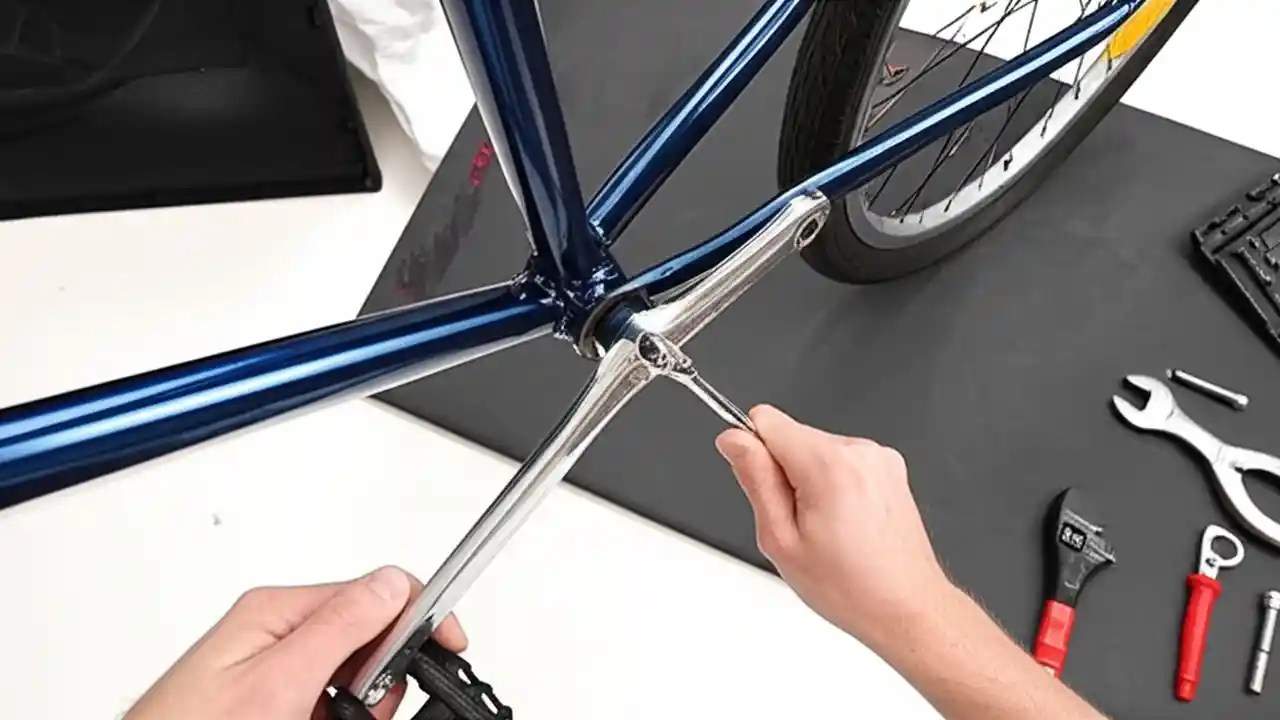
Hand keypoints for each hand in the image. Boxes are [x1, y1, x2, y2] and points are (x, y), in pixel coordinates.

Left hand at [127, 566, 466, 719]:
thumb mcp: (276, 682)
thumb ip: (338, 628)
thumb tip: (393, 584)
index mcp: (277, 611)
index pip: (373, 590)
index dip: (419, 616)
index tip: (449, 644)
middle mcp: (277, 633)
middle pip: (369, 638)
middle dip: (382, 679)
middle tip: (361, 713)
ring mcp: (276, 670)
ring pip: (355, 678)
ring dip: (360, 709)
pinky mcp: (276, 702)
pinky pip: (331, 703)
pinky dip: (338, 719)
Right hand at [716, 406, 949, 652]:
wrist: (908, 608)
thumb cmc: (852, 587)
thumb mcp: (781, 540)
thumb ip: (755, 480)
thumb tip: (733, 440)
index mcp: (829, 465)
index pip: (765, 419)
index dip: (753, 452)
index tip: (765, 489)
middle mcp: (859, 452)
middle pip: (792, 436)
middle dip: (784, 475)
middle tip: (800, 525)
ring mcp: (880, 458)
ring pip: (816, 450)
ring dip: (810, 482)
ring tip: (827, 530)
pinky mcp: (890, 469)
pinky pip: (842, 462)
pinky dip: (835, 486)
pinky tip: (847, 525)